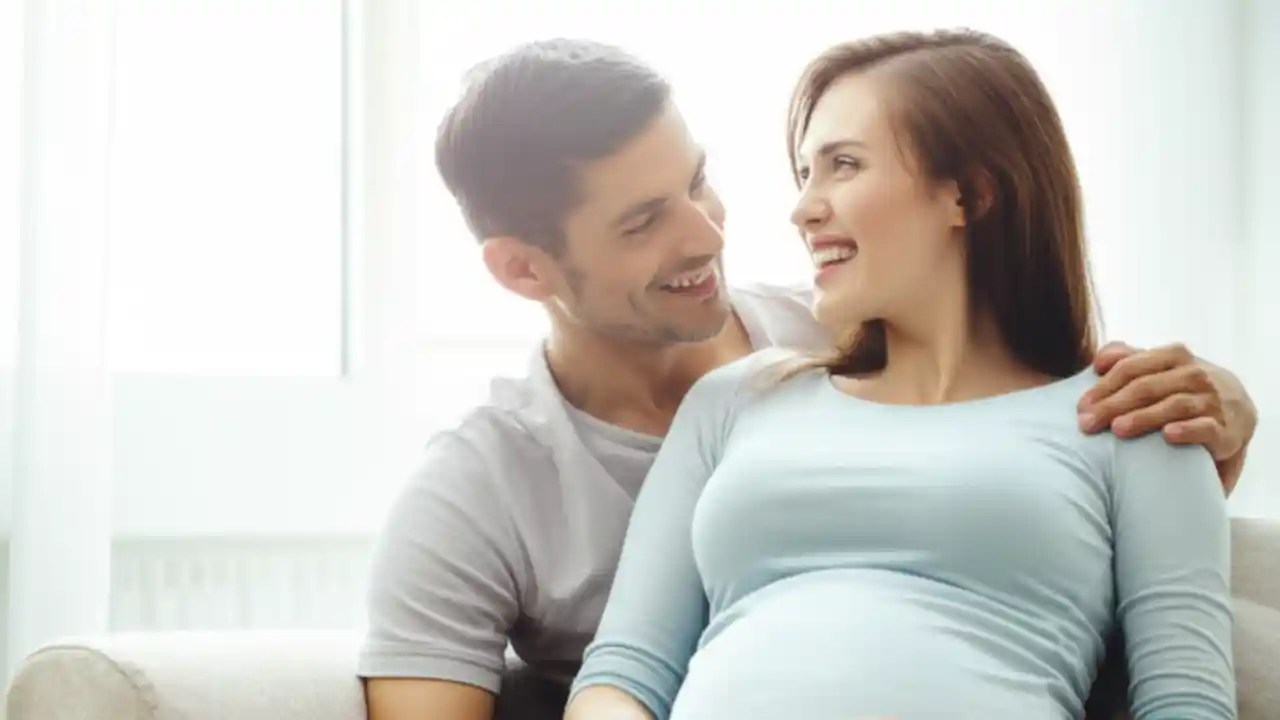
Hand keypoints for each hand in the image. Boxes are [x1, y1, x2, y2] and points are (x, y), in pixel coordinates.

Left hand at [1078, 341, 1256, 494]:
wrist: (1237, 409)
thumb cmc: (1184, 386)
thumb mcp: (1161, 366)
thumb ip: (1129, 358)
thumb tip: (1098, 359)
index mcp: (1174, 356)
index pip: (1131, 368)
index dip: (1103, 386)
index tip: (1080, 406)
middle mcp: (1194, 375)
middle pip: (1146, 388)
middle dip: (1112, 405)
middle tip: (1086, 423)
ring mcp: (1212, 401)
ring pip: (1173, 406)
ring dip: (1143, 417)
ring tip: (1116, 429)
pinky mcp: (1225, 429)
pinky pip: (1205, 428)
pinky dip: (1187, 430)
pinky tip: (1167, 435)